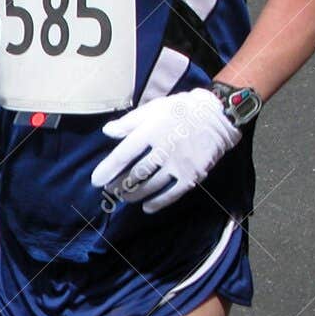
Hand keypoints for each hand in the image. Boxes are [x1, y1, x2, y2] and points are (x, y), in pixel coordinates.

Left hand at [89, 88, 241, 213]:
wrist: (219, 115)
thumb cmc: (181, 110)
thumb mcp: (154, 108)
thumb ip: (129, 122)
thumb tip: (107, 132)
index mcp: (152, 131)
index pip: (123, 155)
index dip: (107, 169)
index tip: (96, 181)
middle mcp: (164, 149)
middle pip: (135, 174)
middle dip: (119, 185)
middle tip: (110, 190)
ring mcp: (179, 164)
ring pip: (150, 186)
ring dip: (134, 194)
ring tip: (125, 197)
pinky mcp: (193, 174)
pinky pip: (172, 194)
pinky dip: (157, 202)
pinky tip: (147, 207)